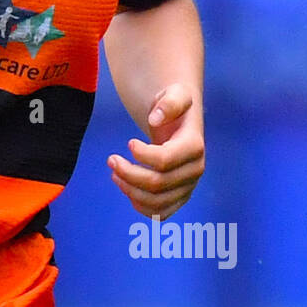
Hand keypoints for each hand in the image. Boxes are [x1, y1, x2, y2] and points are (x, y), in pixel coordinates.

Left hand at [107, 83, 203, 220]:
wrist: (180, 121)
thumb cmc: (174, 106)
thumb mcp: (175, 94)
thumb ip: (169, 102)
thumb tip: (155, 119)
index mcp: (194, 146)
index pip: (165, 160)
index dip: (142, 155)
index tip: (128, 143)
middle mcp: (195, 170)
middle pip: (157, 184)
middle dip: (128, 173)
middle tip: (111, 159)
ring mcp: (188, 186)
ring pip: (157, 202)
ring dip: (130, 190)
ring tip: (114, 174)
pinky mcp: (180, 196)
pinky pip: (161, 212)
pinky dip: (141, 206)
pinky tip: (126, 189)